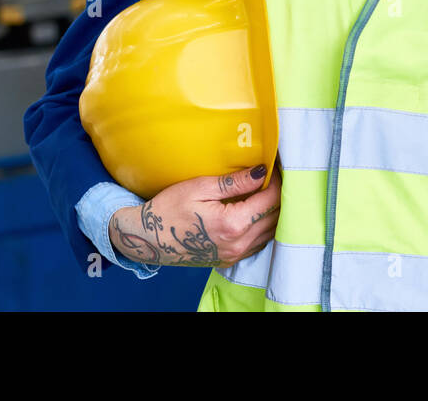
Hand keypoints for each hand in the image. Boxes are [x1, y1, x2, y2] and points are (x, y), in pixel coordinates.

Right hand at [107, 163, 281, 267]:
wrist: (149, 238)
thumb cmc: (169, 209)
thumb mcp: (200, 188)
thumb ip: (234, 183)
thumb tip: (260, 172)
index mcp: (232, 224)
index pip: (270, 201)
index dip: (276, 182)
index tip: (274, 167)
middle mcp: (238, 244)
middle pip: (274, 218)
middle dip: (278, 196)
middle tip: (272, 177)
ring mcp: (234, 255)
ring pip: (270, 233)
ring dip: (272, 213)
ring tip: (266, 193)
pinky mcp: (230, 260)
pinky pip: (258, 244)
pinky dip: (263, 227)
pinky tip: (254, 213)